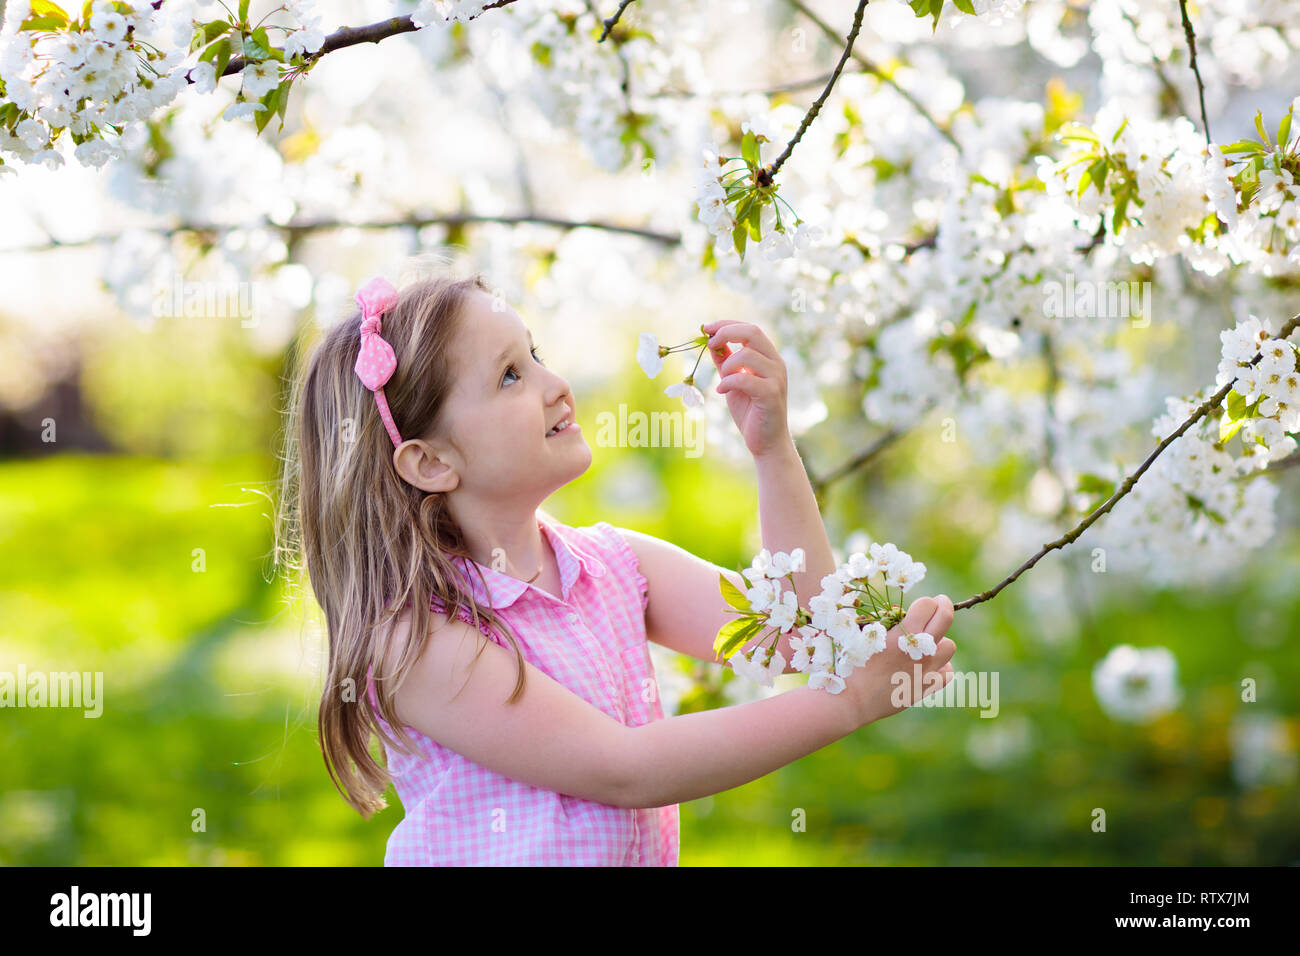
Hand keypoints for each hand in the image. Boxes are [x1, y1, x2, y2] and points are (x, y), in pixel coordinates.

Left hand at [701, 319, 790, 459]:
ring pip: (747, 355)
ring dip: (727, 365)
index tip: (706, 328)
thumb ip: (726, 361)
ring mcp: (776, 378)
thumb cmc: (751, 411)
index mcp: (769, 357)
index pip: (750, 328)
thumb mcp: (733, 381)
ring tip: (722, 379)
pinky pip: (745, 379)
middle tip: (709, 343)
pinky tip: (721, 391)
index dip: (727, 324)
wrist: (766, 442)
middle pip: (752, 332)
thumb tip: (712, 341)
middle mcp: (776, 363)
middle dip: (726, 333)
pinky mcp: (771, 394)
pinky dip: (728, 382)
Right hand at [841, 594, 955, 728]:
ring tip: (928, 643)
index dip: (926, 602)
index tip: (924, 604)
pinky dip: (941, 667)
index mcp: (903, 633)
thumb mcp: (864, 635)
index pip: (927, 605)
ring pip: (949, 646)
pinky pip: (947, 673)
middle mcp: (919, 649)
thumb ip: (886, 622)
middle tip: (941, 603)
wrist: (852, 699)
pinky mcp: (926, 687)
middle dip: (944, 606)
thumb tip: (901, 614)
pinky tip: (929, 666)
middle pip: (946, 618)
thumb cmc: (852, 663)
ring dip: (940, 641)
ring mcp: (926, 669)